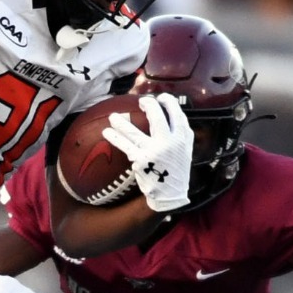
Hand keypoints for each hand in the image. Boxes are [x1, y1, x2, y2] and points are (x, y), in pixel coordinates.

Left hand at [101, 93, 193, 212]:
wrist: (170, 194)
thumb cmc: (176, 171)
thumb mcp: (185, 151)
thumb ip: (181, 134)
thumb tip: (172, 115)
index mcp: (183, 138)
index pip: (177, 113)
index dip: (168, 102)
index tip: (160, 98)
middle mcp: (169, 142)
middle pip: (156, 116)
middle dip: (148, 105)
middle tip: (140, 102)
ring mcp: (154, 151)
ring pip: (134, 131)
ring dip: (121, 122)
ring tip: (112, 117)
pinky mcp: (142, 160)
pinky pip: (125, 145)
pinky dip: (115, 137)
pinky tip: (107, 133)